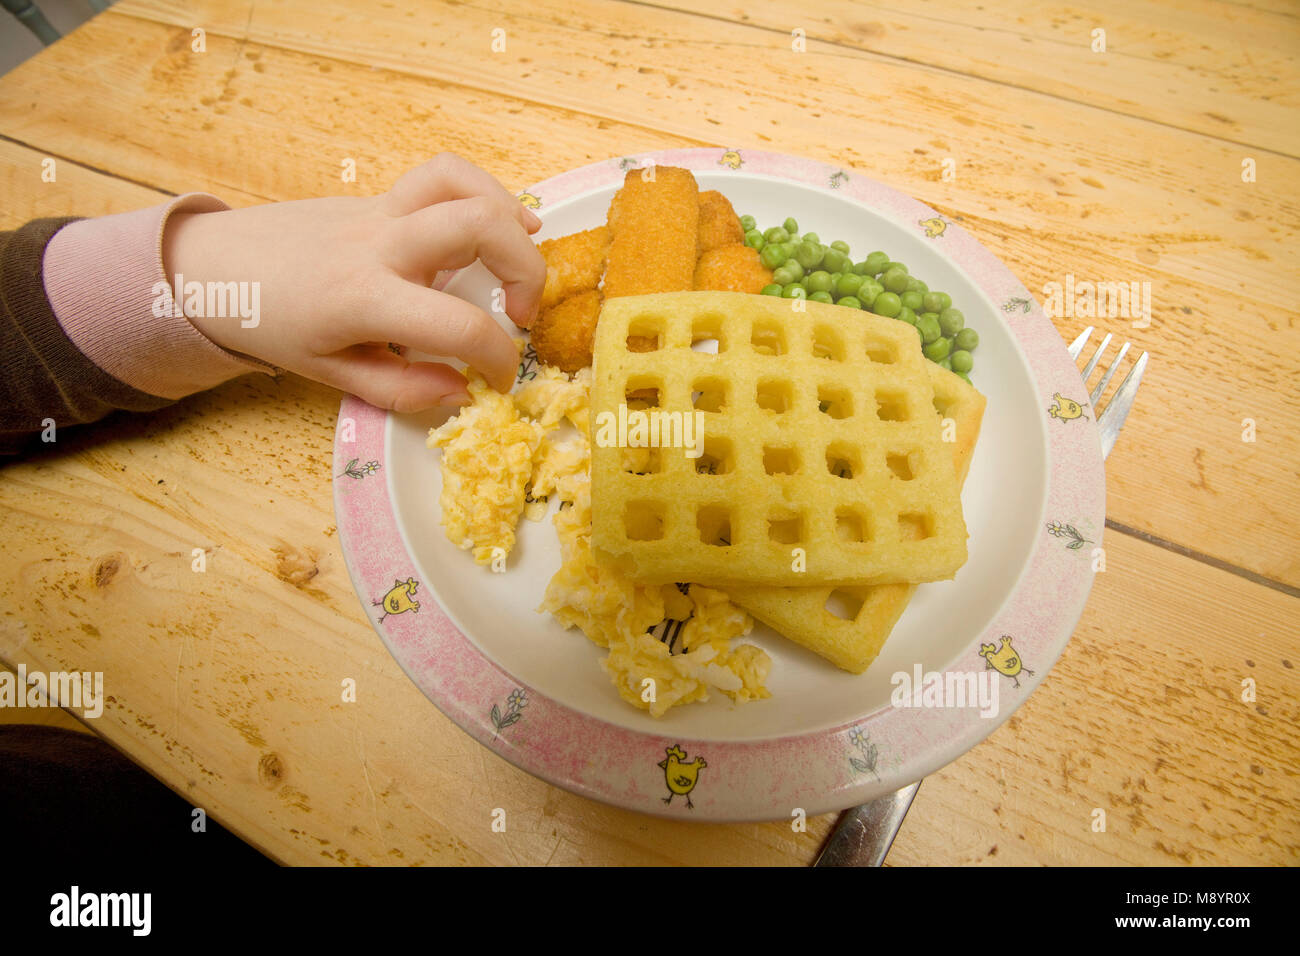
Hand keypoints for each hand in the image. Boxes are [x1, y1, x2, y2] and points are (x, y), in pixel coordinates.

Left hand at [163, 153, 544, 408]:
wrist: (216, 265)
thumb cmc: (272, 323)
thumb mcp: (332, 375)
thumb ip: (401, 389)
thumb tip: (463, 390)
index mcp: (365, 299)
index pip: (460, 325)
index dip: (497, 358)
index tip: (498, 378)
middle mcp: (379, 244)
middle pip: (479, 226)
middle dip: (527, 271)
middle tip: (522, 314)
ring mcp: (380, 210)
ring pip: (464, 184)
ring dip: (511, 219)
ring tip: (524, 257)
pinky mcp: (381, 195)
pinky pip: (443, 176)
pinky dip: (485, 190)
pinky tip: (501, 221)